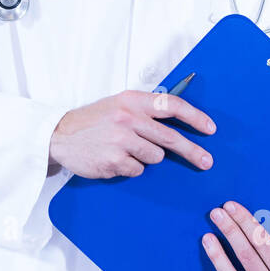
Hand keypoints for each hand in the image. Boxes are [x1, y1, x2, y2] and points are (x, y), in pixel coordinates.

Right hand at [48, 89, 215, 178]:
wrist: (59, 135)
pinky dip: (131, 167)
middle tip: (206, 161)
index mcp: (132, 100)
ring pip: (155, 157)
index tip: (209, 128)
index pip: (171, 105)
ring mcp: (121, 141)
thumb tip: (177, 120)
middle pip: (171, 138)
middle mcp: (128, 119)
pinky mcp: (114, 161)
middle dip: (192, 151)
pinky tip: (115, 159)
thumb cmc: (93, 121)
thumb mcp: (118, 104)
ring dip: (147, 157)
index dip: (194, 117)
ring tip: (126, 150)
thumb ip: (144, 109)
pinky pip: (138, 169)